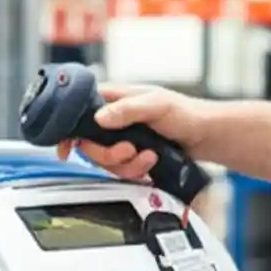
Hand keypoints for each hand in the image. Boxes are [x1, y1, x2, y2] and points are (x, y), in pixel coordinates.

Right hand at [57, 83, 212, 181]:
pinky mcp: (131, 157)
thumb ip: (128, 110)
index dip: (69, 128)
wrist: (203, 137)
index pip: (79, 109)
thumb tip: (100, 117)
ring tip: (148, 156)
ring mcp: (121, 139)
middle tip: (129, 149)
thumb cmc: (185, 113)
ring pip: (104, 161)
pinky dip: (136, 171)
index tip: (67, 146)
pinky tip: (150, 162)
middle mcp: (114, 120)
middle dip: (107, 154)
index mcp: (114, 99)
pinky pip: (120, 171)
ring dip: (126, 164)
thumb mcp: (156, 105)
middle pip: (89, 144)